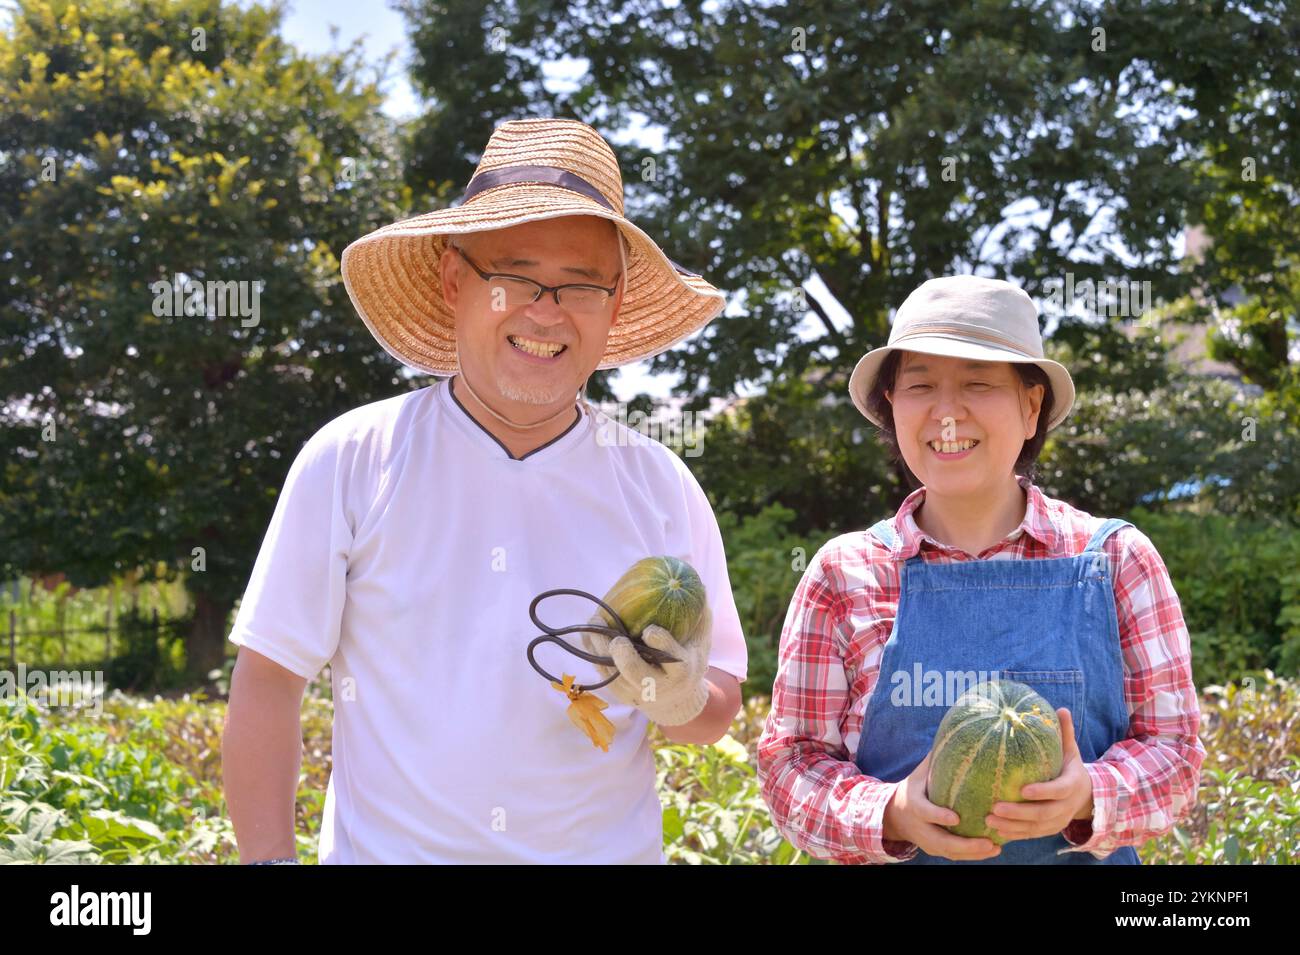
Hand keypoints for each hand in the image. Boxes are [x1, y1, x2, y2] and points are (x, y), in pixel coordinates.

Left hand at [581, 606, 711, 725]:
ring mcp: (635, 692)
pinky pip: (602, 674)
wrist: (676, 702)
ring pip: (613, 674)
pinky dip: (593, 653)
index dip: (661, 645)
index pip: (671, 659)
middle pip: (636, 673)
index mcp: (680, 672)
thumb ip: (701, 618)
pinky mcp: (619, 693)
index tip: (651, 630)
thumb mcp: (701, 643)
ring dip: (599, 649)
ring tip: (594, 622)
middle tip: (617, 638)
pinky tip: (589, 631)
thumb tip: (701, 586)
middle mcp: (657, 685)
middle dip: (624, 657)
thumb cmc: (689, 662)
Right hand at [882, 750, 1001, 860]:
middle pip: (941, 841)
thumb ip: (936, 758)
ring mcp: (927, 841)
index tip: (956, 818)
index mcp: (914, 805)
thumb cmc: (914, 788)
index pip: (925, 812)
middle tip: (988, 841)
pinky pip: (954, 856)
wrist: (895, 815)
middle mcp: (920, 827)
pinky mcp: (935, 850)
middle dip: (965, 844)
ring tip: (995, 848)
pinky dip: (972, 856)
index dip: (938, 816)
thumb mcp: (919, 773)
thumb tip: (955, 732)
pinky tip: (991, 850)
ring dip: (973, 853)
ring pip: (950, 852)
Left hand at [984, 707, 1093, 841]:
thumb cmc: (1070, 767)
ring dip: (1012, 826)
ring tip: (989, 820)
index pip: (1059, 790)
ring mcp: (1058, 821)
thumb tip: (1061, 708)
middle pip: (1043, 814)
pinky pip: (1032, 835)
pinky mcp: (1050, 830)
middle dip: (1019, 812)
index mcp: (1072, 785)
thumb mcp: (1071, 751)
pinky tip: (997, 832)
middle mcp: (1066, 806)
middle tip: (995, 807)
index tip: (1022, 789)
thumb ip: (1065, 733)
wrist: (1086, 796)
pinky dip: (1015, 834)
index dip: (1043, 792)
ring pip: (1035, 828)